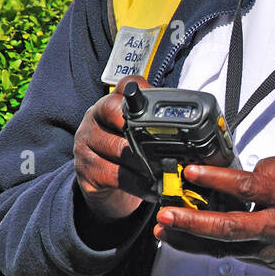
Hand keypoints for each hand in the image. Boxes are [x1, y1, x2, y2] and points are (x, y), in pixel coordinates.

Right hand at [73, 75, 154, 221]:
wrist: (106, 189)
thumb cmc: (127, 156)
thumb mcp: (137, 135)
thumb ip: (154, 124)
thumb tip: (188, 125)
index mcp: (110, 104)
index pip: (125, 86)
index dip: (142, 91)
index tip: (158, 106)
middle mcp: (94, 118)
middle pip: (114, 110)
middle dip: (140, 127)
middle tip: (162, 143)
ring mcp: (86, 143)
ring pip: (118, 147)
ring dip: (145, 160)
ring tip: (164, 169)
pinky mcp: (86, 170)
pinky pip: (116, 175)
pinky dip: (139, 183)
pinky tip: (152, 187)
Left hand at [153, 151, 274, 271]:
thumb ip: (273, 167)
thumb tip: (244, 173)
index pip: (248, 187)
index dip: (217, 180)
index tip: (192, 172)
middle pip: (229, 228)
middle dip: (193, 221)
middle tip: (167, 213)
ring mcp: (273, 250)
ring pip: (224, 248)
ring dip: (191, 239)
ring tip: (164, 229)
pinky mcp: (270, 263)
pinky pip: (234, 253)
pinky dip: (208, 246)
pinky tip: (187, 237)